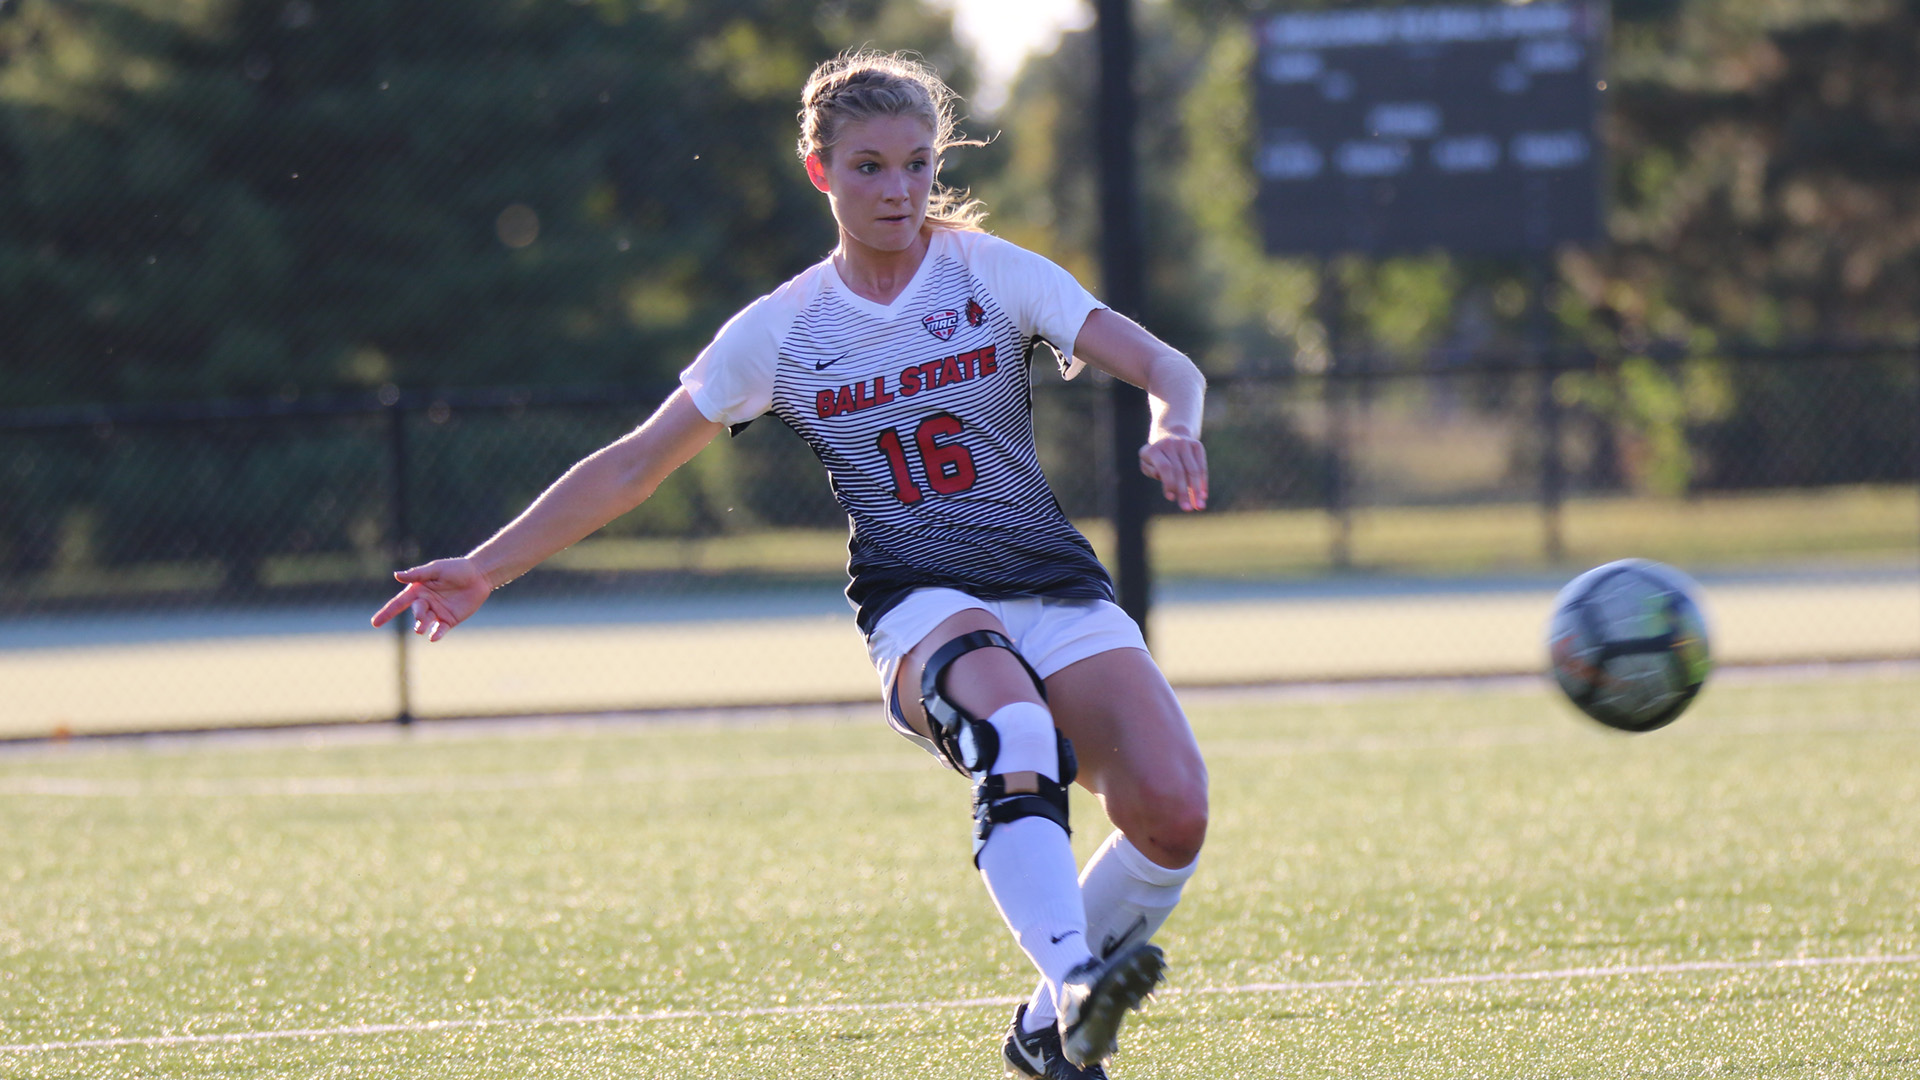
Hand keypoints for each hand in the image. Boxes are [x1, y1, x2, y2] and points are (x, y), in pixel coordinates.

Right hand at [370, 557, 493, 641]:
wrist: (479, 575)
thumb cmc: (456, 569)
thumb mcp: (436, 569)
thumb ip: (417, 574)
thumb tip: (396, 575)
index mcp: (418, 590)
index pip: (399, 603)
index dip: (386, 613)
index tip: (375, 623)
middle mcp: (425, 603)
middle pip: (415, 613)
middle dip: (417, 615)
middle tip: (422, 616)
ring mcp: (437, 613)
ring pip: (425, 623)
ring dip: (422, 626)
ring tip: (421, 629)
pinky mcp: (449, 620)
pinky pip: (440, 629)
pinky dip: (436, 634)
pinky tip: (434, 637)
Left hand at [1139, 432, 1207, 511]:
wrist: (1169, 434)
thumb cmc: (1155, 456)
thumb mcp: (1146, 463)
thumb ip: (1151, 470)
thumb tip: (1162, 477)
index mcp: (1154, 450)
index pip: (1165, 468)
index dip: (1169, 483)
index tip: (1171, 499)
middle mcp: (1170, 444)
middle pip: (1180, 471)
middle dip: (1184, 492)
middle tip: (1187, 509)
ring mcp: (1185, 443)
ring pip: (1193, 470)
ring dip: (1197, 490)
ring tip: (1199, 506)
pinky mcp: (1197, 445)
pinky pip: (1202, 467)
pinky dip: (1203, 482)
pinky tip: (1203, 496)